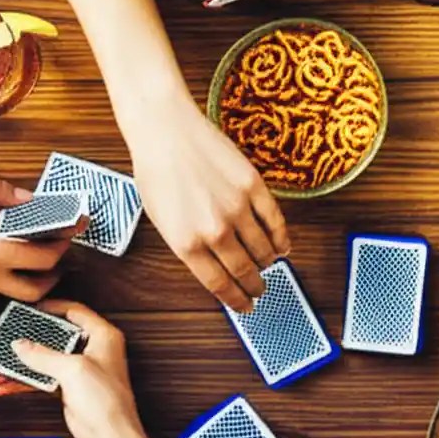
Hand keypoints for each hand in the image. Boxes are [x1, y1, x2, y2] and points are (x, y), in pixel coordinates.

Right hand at [0, 168, 79, 300]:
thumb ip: (5, 192)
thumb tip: (34, 198)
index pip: (45, 257)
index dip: (66, 239)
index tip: (78, 222)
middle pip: (36, 287)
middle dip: (56, 268)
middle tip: (62, 240)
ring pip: (15, 286)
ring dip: (31, 265)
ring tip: (30, 230)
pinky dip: (6, 259)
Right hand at [0, 300, 139, 437]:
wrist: (110, 436)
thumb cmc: (107, 402)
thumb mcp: (73, 370)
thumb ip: (43, 355)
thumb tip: (22, 345)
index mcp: (103, 336)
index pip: (75, 312)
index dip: (52, 308)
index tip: (30, 309)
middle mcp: (93, 350)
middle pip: (55, 336)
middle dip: (27, 341)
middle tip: (5, 339)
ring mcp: (81, 370)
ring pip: (44, 360)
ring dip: (19, 365)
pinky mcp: (70, 388)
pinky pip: (42, 379)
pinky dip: (23, 382)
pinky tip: (4, 385)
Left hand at [130, 98, 289, 310]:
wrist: (165, 130)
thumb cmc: (156, 172)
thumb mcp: (162, 221)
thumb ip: (189, 247)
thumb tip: (215, 268)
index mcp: (186, 244)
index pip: (219, 285)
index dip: (236, 300)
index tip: (245, 307)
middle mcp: (214, 230)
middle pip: (244, 271)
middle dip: (254, 286)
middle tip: (259, 291)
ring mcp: (237, 208)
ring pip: (263, 249)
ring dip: (268, 263)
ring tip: (269, 267)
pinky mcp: (254, 186)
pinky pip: (275, 221)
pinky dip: (281, 238)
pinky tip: (282, 245)